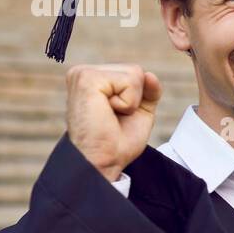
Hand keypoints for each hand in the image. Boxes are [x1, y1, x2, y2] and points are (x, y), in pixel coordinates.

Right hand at [65, 63, 161, 182]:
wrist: (102, 162)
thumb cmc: (116, 143)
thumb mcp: (139, 112)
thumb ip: (148, 91)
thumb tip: (151, 75)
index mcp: (93, 79)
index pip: (134, 73)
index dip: (137, 99)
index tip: (117, 117)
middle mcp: (84, 73)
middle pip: (136, 70)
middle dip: (135, 99)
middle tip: (113, 118)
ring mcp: (83, 73)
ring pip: (135, 73)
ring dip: (131, 102)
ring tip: (109, 115)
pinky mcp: (86, 78)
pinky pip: (130, 81)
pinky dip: (128, 102)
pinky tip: (107, 112)